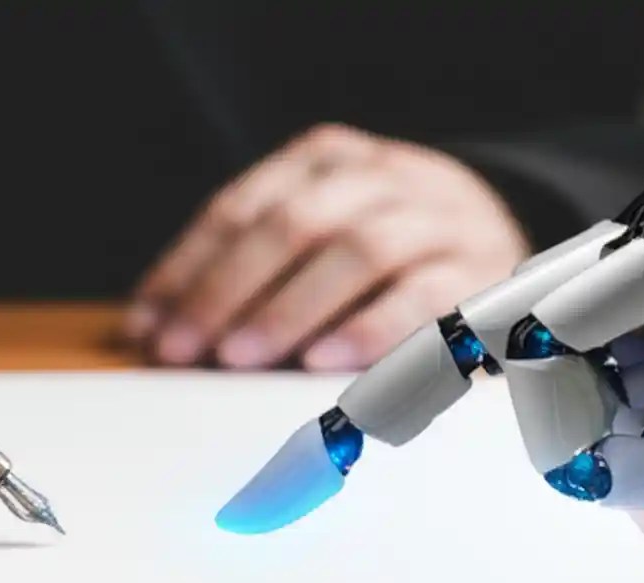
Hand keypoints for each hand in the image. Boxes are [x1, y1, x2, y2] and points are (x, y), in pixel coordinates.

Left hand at [125, 124, 529, 369]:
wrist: (495, 237)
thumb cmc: (379, 250)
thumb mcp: (313, 236)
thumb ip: (244, 271)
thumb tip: (153, 328)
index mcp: (326, 159)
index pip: (241, 207)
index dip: (188, 268)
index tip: (148, 326)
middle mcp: (382, 177)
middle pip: (294, 224)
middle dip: (227, 291)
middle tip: (185, 348)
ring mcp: (437, 217)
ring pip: (359, 251)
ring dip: (290, 309)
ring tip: (239, 358)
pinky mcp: (479, 270)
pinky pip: (424, 295)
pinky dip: (369, 329)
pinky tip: (322, 361)